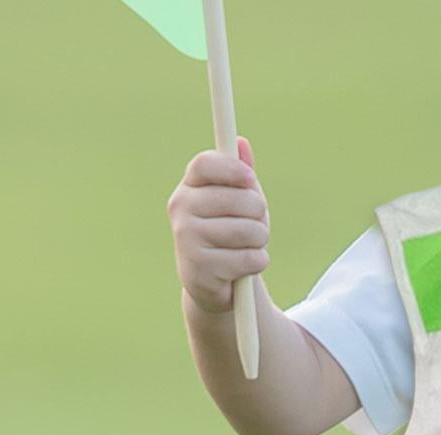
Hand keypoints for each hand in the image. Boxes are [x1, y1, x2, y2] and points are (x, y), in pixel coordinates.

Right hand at [167, 135, 270, 314]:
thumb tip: (242, 143)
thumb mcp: (237, 203)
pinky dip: (257, 263)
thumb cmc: (229, 236)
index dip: (232, 169)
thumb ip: (241, 175)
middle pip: (237, 199)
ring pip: (247, 230)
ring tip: (249, 246)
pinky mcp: (199, 267)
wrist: (213, 285)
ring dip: (260, 241)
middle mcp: (181, 208)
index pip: (205, 164)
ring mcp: (186, 238)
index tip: (250, 179)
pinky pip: (248, 258)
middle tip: (255, 224)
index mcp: (189, 187)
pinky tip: (244, 267)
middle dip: (259, 214)